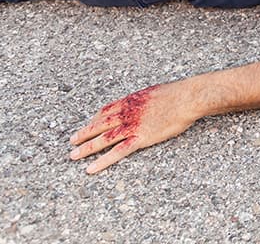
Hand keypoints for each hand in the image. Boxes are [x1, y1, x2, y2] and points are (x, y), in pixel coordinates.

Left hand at [69, 82, 199, 173]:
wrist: (187, 98)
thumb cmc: (177, 94)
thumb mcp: (154, 91)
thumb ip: (144, 99)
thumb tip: (144, 102)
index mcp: (130, 100)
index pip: (106, 110)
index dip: (95, 119)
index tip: (89, 124)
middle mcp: (126, 113)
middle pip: (100, 124)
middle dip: (84, 133)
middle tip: (72, 141)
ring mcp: (132, 126)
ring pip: (104, 139)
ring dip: (87, 147)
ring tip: (73, 155)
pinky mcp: (140, 138)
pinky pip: (118, 152)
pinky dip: (103, 160)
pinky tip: (92, 168)